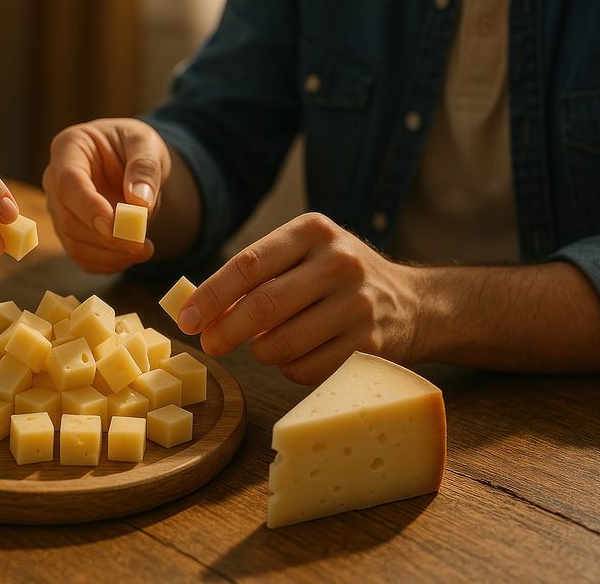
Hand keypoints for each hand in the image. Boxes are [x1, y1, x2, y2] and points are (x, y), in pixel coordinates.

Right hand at [42, 118, 169, 272]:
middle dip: (107, 238)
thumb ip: (145, 168)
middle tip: (143, 245)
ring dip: (111, 254)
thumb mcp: (147, 143)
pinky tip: (133, 255)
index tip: (118, 227)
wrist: (131, 162)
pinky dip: (109, 263)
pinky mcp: (70, 233)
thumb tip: (140, 202)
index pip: (69, 183)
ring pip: (74, 243)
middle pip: (69, 219)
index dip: (90, 208)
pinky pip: (83, 257)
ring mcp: (59, 210)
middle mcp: (55, 181)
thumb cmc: (135, 146)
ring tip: (146, 248)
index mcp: (69, 148)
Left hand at [176, 213, 422, 384]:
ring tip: (266, 344)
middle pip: (263, 306)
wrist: (413, 303)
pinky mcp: (371, 345)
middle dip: (225, 331)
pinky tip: (297, 355)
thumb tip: (199, 311)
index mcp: (314, 231)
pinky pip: (306, 369)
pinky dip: (289, 369)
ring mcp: (358, 305)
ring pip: (282, 344)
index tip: (185, 319)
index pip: (248, 264)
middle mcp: (339, 263)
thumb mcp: (303, 255)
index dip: (210, 296)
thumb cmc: (337, 278)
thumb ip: (255, 275)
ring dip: (261, 352)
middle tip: (209, 344)